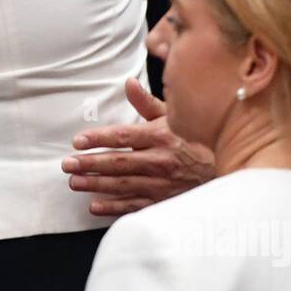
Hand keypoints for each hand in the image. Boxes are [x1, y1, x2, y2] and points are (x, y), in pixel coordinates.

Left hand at [63, 78, 214, 215]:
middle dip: (90, 164)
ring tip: (74, 182)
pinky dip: (113, 207)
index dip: (98, 139)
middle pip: (118, 163)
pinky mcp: (164, 201)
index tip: (78, 141)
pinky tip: (94, 205)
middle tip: (67, 164)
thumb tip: (128, 83)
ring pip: (123, 185)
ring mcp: (162, 184)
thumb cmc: (193, 139)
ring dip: (96, 184)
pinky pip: (134, 205)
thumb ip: (146, 103)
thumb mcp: (173, 117)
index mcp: (161, 136)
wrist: (223, 168)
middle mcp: (160, 160)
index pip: (123, 136)